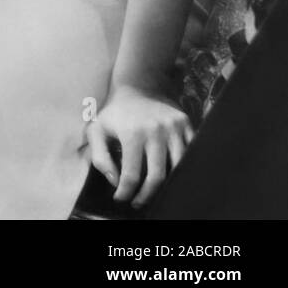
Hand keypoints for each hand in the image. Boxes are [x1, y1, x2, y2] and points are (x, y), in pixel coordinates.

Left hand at [86, 84, 194, 208]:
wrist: (138, 86)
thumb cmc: (115, 113)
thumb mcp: (97, 130)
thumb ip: (100, 157)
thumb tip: (115, 182)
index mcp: (131, 133)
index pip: (131, 175)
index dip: (126, 192)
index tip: (122, 199)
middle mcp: (155, 131)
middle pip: (157, 177)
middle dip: (147, 195)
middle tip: (138, 202)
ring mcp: (174, 128)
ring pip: (178, 168)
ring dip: (168, 186)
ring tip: (156, 192)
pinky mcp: (187, 124)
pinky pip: (191, 154)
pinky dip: (183, 168)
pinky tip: (173, 176)